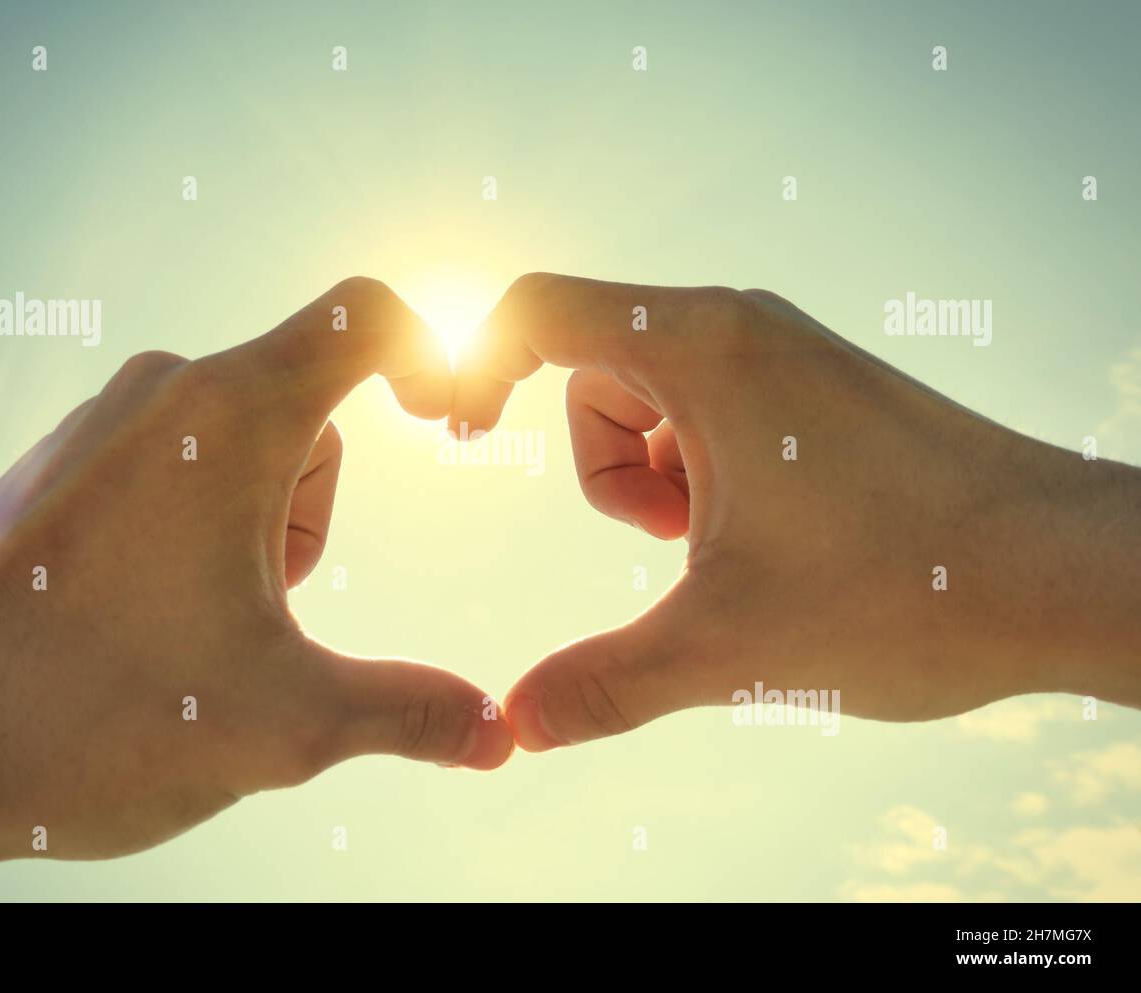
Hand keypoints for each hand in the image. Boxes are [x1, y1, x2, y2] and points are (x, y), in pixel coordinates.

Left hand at [0, 277, 512, 894]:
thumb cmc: (89, 718)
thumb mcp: (285, 724)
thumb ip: (411, 713)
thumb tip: (496, 732)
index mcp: (231, 418)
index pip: (367, 317)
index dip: (435, 355)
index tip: (447, 422)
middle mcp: (162, 394)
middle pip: (308, 418)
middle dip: (313, 517)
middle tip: (257, 614)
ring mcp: (100, 426)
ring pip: (240, 452)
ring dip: (254, 535)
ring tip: (192, 627)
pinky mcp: (61, 466)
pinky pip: (171, 470)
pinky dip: (192, 535)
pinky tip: (143, 620)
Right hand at [452, 274, 1140, 750]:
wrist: (1068, 575)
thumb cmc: (906, 588)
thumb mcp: (728, 646)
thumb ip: (604, 685)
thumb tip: (515, 726)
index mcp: (703, 351)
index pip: (537, 308)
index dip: (472, 365)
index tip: (461, 439)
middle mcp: (743, 329)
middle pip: (591, 374)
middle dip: (606, 473)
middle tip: (683, 540)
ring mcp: (784, 357)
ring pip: (653, 404)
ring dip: (659, 484)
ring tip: (735, 545)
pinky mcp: (814, 393)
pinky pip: (713, 418)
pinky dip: (708, 480)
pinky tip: (772, 538)